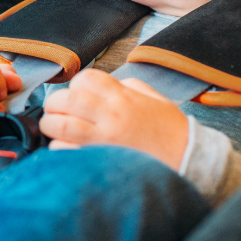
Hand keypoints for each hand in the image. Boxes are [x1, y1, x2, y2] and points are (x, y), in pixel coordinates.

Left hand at [40, 69, 188, 169]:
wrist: (189, 161)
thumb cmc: (171, 131)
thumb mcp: (153, 98)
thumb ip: (127, 87)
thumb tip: (105, 86)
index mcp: (123, 97)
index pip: (85, 79)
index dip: (75, 86)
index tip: (78, 96)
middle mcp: (111, 115)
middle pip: (65, 100)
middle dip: (55, 104)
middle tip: (58, 111)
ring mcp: (103, 140)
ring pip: (59, 124)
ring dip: (51, 125)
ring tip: (55, 129)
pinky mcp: (98, 161)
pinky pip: (64, 150)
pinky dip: (58, 147)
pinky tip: (66, 148)